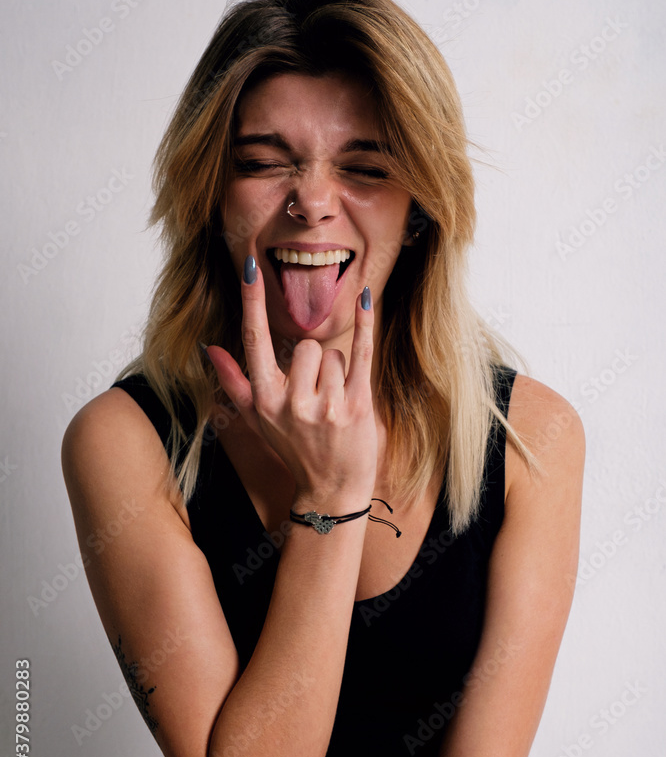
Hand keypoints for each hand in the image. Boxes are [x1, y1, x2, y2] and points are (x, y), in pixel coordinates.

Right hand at [205, 258, 377, 504]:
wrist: (331, 490)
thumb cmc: (293, 450)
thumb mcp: (258, 420)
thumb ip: (234, 382)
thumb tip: (209, 348)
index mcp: (264, 400)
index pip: (254, 339)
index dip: (251, 301)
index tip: (249, 266)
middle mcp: (291, 402)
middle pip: (304, 346)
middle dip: (314, 363)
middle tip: (317, 396)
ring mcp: (326, 405)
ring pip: (333, 354)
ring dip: (338, 373)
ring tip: (335, 405)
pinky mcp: (357, 405)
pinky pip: (361, 352)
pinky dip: (364, 325)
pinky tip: (365, 299)